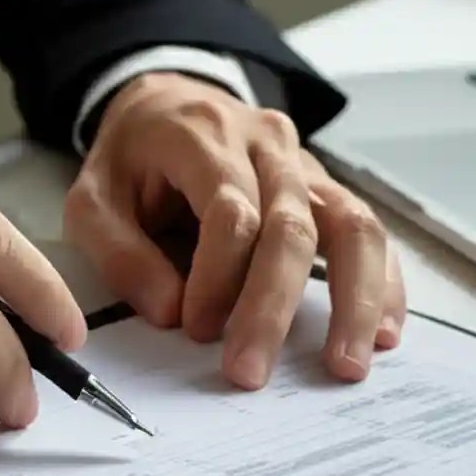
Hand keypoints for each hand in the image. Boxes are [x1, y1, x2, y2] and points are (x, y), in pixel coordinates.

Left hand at [65, 73, 405, 388]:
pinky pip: (367, 232)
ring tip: (348, 363)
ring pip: (350, 225)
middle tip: (252, 372)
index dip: (216, 278)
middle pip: (291, 225)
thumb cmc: (131, 161)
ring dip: (353, 300)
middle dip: (273, 307)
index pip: (231, 211)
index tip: (195, 328)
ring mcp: (305, 164)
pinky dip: (381, 282)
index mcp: (203, 135)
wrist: (169, 104)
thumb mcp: (92, 199)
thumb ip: (121, 254)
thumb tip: (171, 313)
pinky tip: (384, 329)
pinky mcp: (326, 189)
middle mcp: (266, 143)